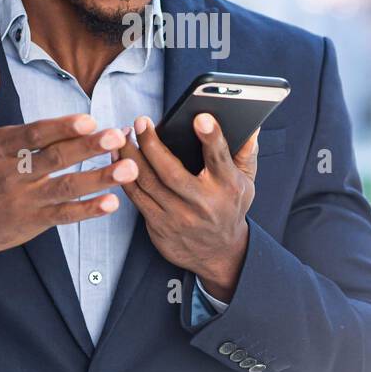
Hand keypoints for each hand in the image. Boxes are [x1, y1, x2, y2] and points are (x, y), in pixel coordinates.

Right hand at [0, 58, 137, 273]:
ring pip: (66, 187)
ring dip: (99, 178)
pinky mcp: (32, 222)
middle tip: (118, 136)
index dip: (61, 128)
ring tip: (129, 169)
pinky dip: (88, 210)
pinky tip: (112, 202)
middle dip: (88, 148)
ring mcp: (24, 199)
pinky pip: (64, 215)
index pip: (34, 135)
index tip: (87, 120)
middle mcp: (13, 173)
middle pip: (55, 158)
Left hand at [117, 112, 258, 300]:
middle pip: (171, 172)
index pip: (219, 158)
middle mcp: (202, 203)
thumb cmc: (230, 208)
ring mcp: (178, 217)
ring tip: (122, 135)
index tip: (200, 118)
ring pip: (148, 183)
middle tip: (141, 122)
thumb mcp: (246, 183)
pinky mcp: (159, 226)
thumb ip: (245, 153)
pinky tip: (119, 157)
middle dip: (152, 144)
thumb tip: (251, 125)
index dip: (211, 137)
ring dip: (131, 157)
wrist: (219, 254)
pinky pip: (137, 197)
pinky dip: (124, 175)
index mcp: (226, 186)